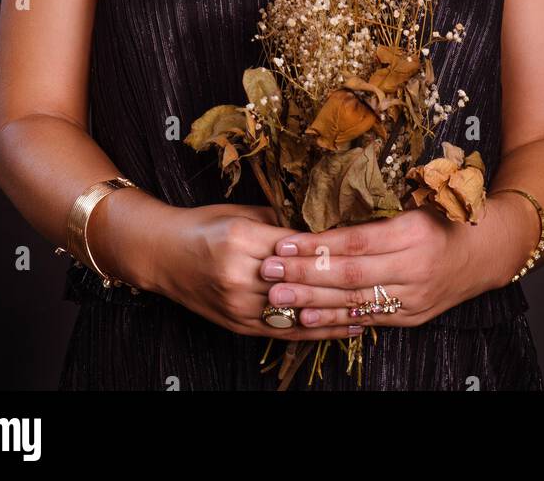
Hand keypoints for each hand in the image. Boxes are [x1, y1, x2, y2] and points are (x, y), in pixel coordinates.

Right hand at [151, 203, 364, 341]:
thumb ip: (279, 221)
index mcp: (241, 238)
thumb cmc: (204, 225)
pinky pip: (283, 331)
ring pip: (296, 310)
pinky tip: (342, 328)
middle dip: (340, 283)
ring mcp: (237, 303)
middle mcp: (239, 274)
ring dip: (335, 312)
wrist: (163, 254)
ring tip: (373, 309)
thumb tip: (319, 225)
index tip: (364, 246)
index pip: (297, 246)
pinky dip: (315, 330)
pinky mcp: (237, 325)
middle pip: (300, 281)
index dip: (331, 248)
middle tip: (380, 280)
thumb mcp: (241, 212)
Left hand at [259, 199, 521, 331]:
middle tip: (268, 271)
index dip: (317, 243)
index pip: (355, 241)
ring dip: (312, 300)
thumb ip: (377, 203)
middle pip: (349, 275)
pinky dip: (336, 319)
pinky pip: (369, 319)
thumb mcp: (418, 198)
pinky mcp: (412, 317)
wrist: (489, 250)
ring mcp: (414, 298)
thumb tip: (325, 197)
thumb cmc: (447, 214)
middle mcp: (414, 268)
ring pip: (355, 301)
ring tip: (279, 297)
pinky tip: (309, 317)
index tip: (282, 240)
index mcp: (413, 232)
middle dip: (304, 274)